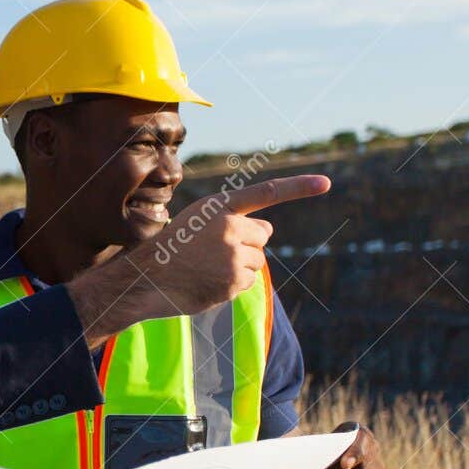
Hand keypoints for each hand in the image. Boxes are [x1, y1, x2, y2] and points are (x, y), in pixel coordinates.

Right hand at [70, 174, 329, 345]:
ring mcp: (234, 255)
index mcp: (219, 207)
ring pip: (256, 260)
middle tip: (215, 251)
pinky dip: (231, 284)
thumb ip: (231, 220)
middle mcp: (230, 227)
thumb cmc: (168, 250)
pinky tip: (207, 282)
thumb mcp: (196, 222)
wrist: (143, 279)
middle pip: (262, 234)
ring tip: (206, 268)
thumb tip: (268, 230)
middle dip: (248, 242)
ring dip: (239, 265)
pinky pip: (247, 281)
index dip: (298, 187)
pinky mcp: (233, 280)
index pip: (266, 193)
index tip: (325, 184)